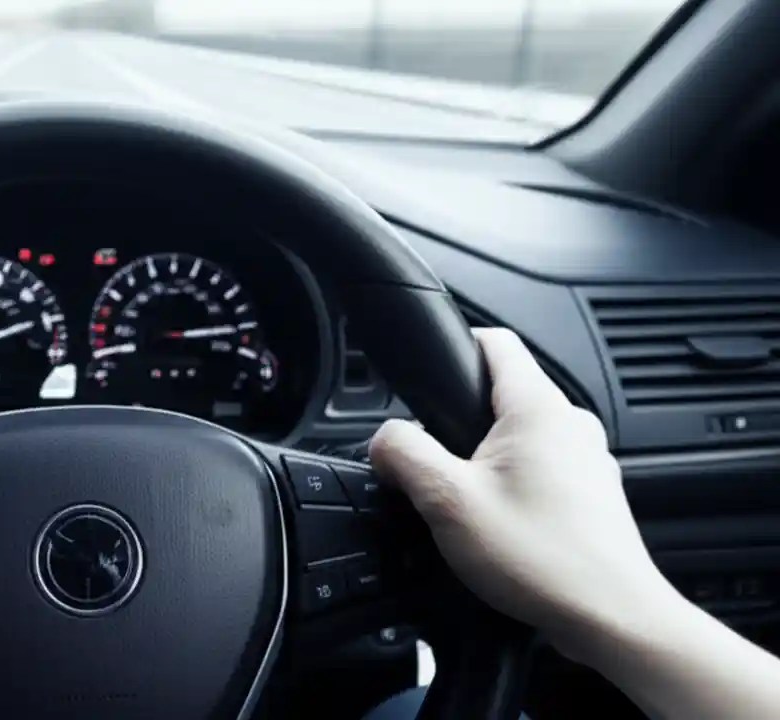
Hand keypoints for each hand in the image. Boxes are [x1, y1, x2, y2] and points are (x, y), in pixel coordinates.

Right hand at [369, 328, 674, 659]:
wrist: (610, 618)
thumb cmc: (542, 560)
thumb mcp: (446, 501)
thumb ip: (403, 455)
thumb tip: (383, 439)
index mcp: (538, 408)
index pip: (495, 341)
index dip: (455, 344)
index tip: (429, 368)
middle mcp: (571, 424)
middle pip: (500, 396)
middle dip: (459, 424)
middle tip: (435, 466)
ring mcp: (587, 460)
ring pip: (519, 439)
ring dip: (486, 462)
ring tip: (467, 505)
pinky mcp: (592, 494)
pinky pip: (540, 472)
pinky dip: (513, 489)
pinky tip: (499, 528)